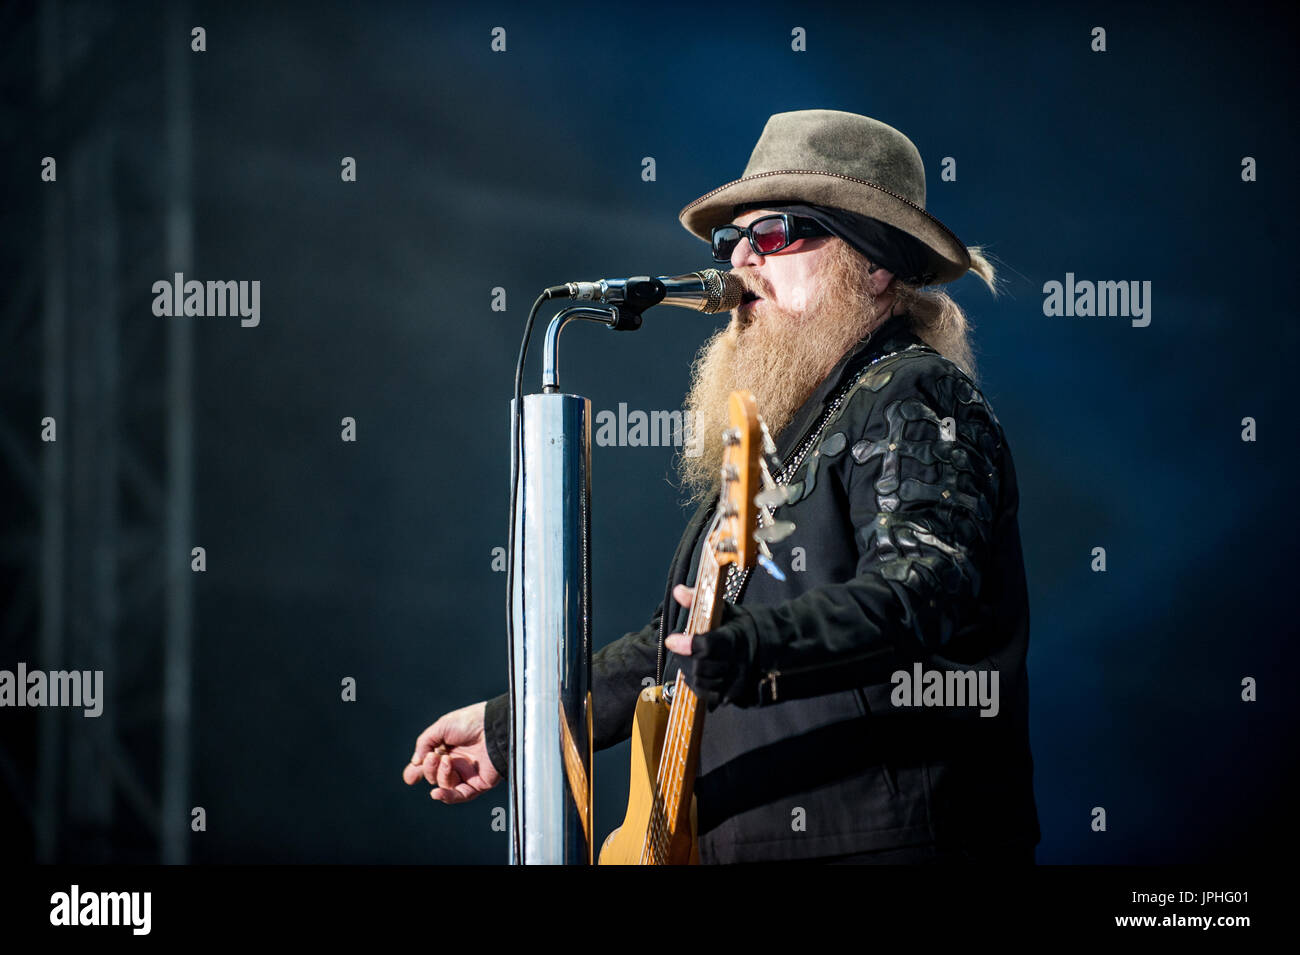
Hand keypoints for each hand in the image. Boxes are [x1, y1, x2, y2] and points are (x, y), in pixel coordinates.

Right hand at [401, 701, 501, 803]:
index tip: (410, 778)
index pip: (427, 764)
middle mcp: (455, 762)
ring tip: (447, 761)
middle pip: (433, 776)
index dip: (416, 772)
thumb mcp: (442, 727)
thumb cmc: (471, 722)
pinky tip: (436, 793)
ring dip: (440, 775)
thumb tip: (415, 763)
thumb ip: (424, 743)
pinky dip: (446, 796)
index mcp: (446, 748)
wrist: (493, 727)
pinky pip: (459, 795)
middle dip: (428, 769)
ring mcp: (466, 773)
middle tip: (433, 757)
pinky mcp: (477, 783)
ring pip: (444, 785)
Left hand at [664, 584, 756, 707]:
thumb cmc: (739, 625)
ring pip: (702, 682)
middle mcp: (738, 661)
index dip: (687, 644)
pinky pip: (708, 695)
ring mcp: (737, 680)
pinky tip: (696, 673)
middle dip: (684, 657)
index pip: (708, 646)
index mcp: (734, 637)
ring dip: (688, 671)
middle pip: (700, 667)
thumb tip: (678, 591)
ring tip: (688, 658)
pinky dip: (697, 685)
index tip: (671, 640)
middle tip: (678, 648)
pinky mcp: (734, 693)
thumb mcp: (723, 609)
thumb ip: (698, 600)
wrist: (768, 645)